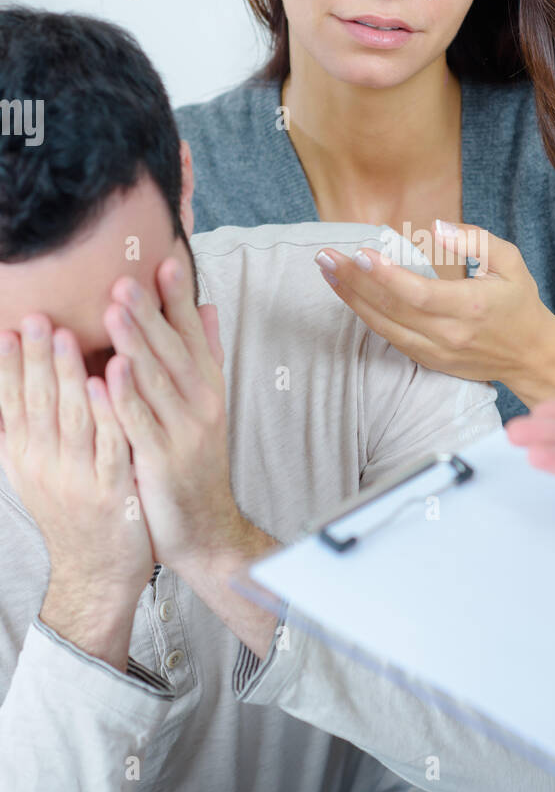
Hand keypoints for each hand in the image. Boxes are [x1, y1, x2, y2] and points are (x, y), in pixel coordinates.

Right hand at [0, 315, 153, 598]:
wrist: (96, 573)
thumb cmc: (72, 512)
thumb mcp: (37, 473)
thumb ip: (27, 431)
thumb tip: (10, 387)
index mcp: (25, 459)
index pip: (12, 404)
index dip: (8, 367)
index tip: (8, 329)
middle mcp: (44, 467)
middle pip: (37, 404)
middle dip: (35, 359)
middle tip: (35, 317)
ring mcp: (77, 480)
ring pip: (71, 419)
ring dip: (68, 376)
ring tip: (67, 337)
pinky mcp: (111, 493)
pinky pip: (108, 446)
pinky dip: (106, 415)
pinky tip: (106, 385)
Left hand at [102, 244, 242, 572]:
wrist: (205, 529)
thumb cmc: (195, 463)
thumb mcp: (206, 406)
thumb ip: (206, 356)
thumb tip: (208, 306)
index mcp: (209, 388)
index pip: (194, 334)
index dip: (179, 299)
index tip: (164, 263)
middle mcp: (202, 404)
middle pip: (174, 350)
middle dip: (151, 313)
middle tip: (127, 277)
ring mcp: (185, 432)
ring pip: (157, 381)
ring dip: (136, 343)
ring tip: (114, 310)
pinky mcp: (163, 461)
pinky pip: (141, 424)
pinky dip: (126, 397)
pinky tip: (109, 373)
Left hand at [314, 220, 554, 403]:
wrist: (532, 357)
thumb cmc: (521, 304)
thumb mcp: (511, 262)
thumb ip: (476, 241)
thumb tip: (437, 227)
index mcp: (470, 306)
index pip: (417, 292)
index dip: (385, 275)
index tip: (360, 253)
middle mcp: (449, 333)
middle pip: (390, 308)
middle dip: (354, 281)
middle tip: (325, 257)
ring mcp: (436, 351)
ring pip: (383, 327)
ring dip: (351, 299)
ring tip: (328, 273)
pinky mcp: (429, 361)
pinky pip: (391, 338)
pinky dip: (367, 317)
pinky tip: (350, 297)